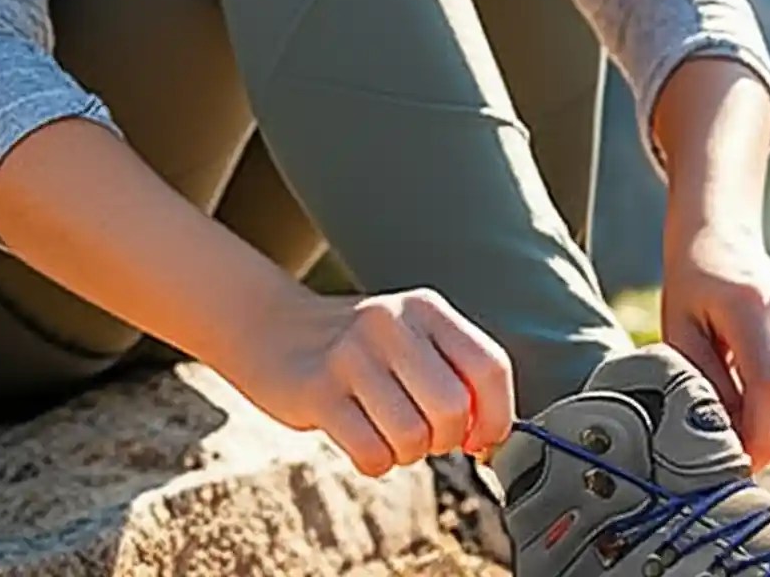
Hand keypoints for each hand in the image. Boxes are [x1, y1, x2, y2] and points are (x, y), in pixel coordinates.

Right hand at [219, 285, 514, 476]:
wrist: (271, 328)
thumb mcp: (412, 338)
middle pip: (454, 409)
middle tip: (426, 435)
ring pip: (412, 437)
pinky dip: (375, 461)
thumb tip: (491, 439)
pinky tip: (362, 440)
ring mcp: (351, 355)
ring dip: (407, 452)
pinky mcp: (317, 390)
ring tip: (389, 433)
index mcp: (427, 309)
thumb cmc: (359, 348)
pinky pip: (370, 452)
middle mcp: (392, 324)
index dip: (498, 416)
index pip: (490, 367)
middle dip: (448, 440)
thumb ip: (457, 376)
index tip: (482, 439)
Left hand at [662, 223, 769, 471]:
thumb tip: (726, 433)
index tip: (737, 460)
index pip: (769, 385)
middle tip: (741, 458)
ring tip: (748, 419)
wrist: (720, 243)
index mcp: (749, 303)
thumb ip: (700, 383)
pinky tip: (767, 394)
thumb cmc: (691, 294)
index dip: (757, 432)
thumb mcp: (678, 334)